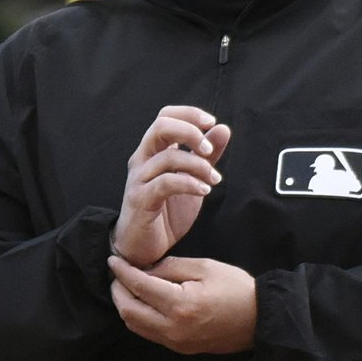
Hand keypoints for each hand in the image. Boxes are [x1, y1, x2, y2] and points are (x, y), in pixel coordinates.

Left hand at [107, 254, 258, 353]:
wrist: (259, 320)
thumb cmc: (236, 289)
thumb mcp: (205, 267)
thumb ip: (171, 267)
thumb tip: (145, 269)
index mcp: (180, 304)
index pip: (139, 286)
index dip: (122, 272)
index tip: (113, 260)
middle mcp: (172, 327)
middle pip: (128, 310)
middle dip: (117, 290)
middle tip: (118, 275)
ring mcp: (174, 341)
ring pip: (134, 325)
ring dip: (125, 305)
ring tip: (127, 287)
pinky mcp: (178, 348)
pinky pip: (148, 333)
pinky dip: (138, 317)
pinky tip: (142, 303)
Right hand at [113, 107, 232, 265]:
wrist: (143, 247)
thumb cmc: (164, 213)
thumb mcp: (192, 179)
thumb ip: (206, 156)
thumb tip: (222, 129)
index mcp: (153, 151)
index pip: (165, 116)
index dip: (189, 114)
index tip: (211, 123)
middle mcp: (142, 159)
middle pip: (161, 126)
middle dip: (191, 132)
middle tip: (209, 150)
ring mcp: (139, 179)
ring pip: (167, 157)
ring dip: (198, 165)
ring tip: (214, 179)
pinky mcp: (140, 199)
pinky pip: (166, 183)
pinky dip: (190, 183)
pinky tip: (204, 190)